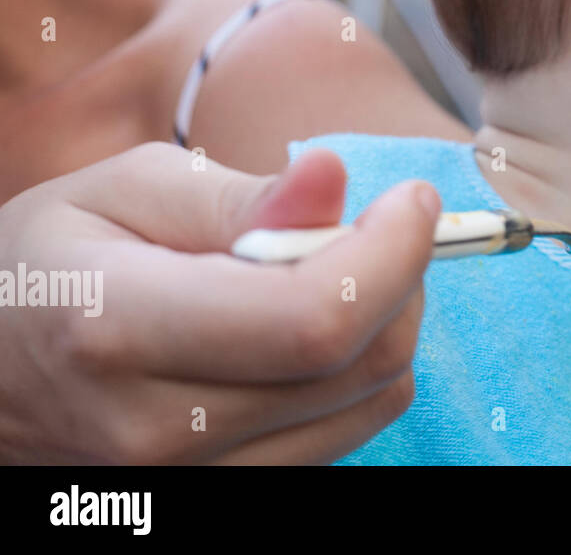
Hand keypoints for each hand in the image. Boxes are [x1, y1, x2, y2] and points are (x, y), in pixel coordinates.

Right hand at [0, 142, 436, 462]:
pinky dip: (356, 373)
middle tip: (379, 224)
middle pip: (359, 364)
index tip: (413, 199)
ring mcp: (190, 482)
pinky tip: (310, 330)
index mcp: (119, 329)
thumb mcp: (117, 193)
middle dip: (401, 278)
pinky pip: (342, 434)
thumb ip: (232, 194)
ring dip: (386, 325)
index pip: (315, 317)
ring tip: (337, 271)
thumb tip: (332, 180)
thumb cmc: (48, 269)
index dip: (393, 252)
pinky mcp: (222, 499)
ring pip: (370, 404)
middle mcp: (157, 429)